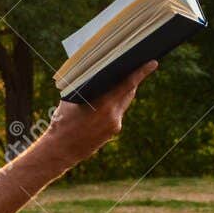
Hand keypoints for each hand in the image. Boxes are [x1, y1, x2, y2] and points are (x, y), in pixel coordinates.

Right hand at [41, 60, 157, 168]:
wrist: (61, 149)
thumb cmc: (62, 121)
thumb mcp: (71, 99)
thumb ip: (87, 87)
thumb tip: (94, 74)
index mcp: (104, 103)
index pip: (128, 84)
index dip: (141, 72)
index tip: (152, 63)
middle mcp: (113, 114)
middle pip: (129, 92)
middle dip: (132, 80)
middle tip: (136, 67)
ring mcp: (115, 124)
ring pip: (123, 103)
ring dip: (122, 92)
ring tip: (117, 82)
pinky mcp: (113, 131)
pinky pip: (117, 113)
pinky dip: (113, 105)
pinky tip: (105, 102)